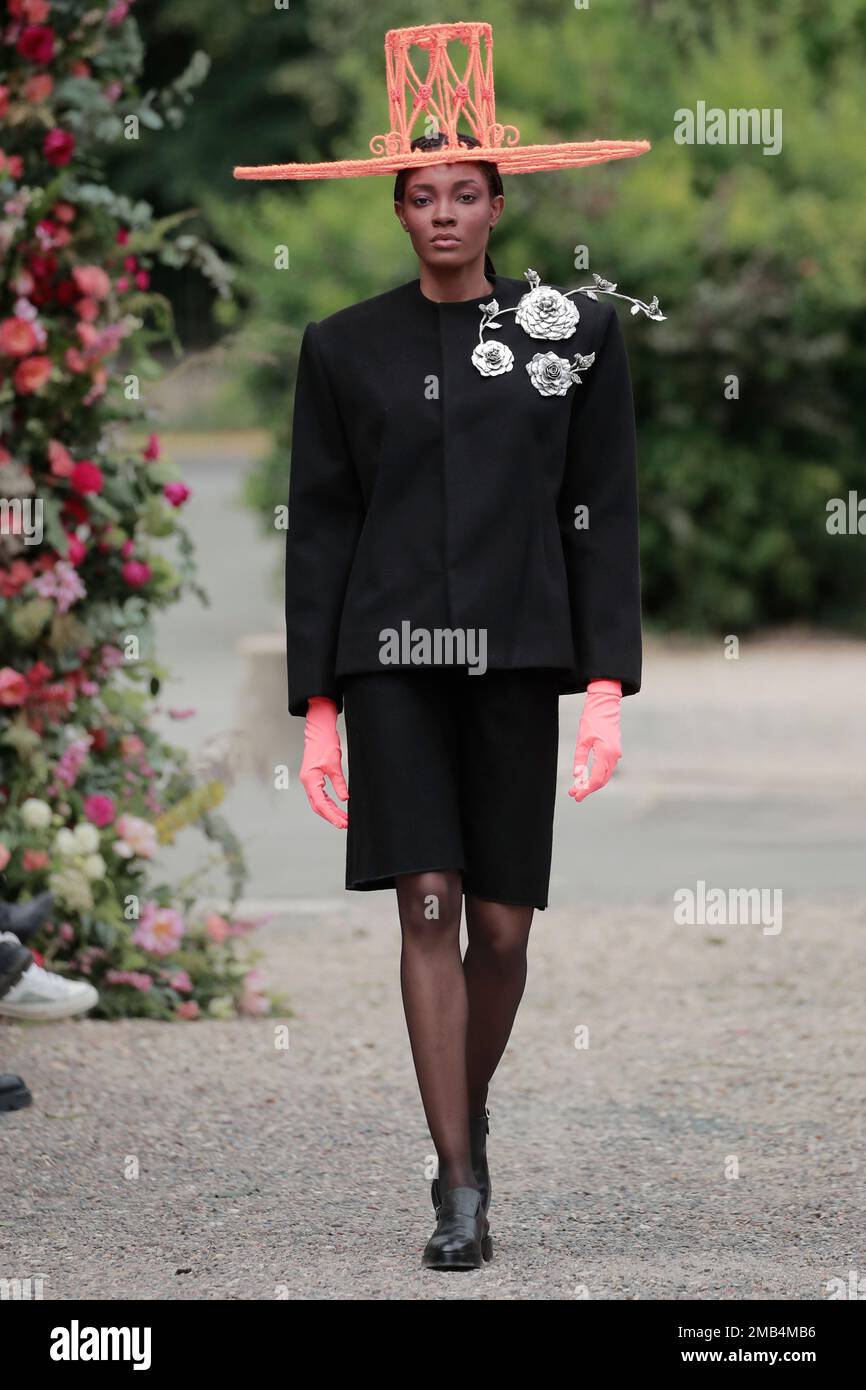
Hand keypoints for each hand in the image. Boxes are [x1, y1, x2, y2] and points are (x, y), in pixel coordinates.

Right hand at [299, 696, 348, 827]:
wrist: (319, 731)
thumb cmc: (325, 744)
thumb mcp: (335, 765)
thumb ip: (339, 783)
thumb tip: (344, 799)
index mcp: (310, 779)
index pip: (321, 804)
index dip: (332, 815)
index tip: (342, 823)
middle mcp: (308, 782)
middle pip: (318, 806)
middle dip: (331, 816)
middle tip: (345, 824)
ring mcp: (310, 780)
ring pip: (319, 802)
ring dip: (331, 811)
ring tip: (344, 819)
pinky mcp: (314, 778)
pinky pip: (320, 795)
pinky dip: (329, 803)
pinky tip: (337, 808)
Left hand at [569, 679, 621, 801]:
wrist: (605, 705)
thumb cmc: (592, 720)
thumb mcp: (582, 739)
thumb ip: (580, 758)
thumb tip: (578, 776)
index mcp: (606, 753)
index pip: (597, 779)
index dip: (586, 789)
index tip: (575, 796)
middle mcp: (613, 756)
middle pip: (602, 780)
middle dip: (588, 789)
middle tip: (574, 794)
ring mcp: (616, 754)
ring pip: (605, 775)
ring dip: (592, 783)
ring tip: (578, 787)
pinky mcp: (614, 751)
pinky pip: (607, 768)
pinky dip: (598, 775)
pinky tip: (587, 777)